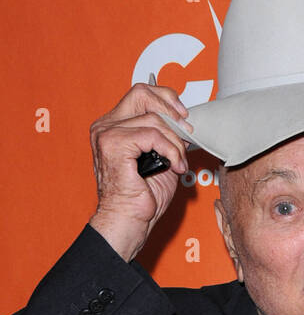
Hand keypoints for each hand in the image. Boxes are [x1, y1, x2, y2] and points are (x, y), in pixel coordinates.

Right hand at [88, 84, 192, 261]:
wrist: (129, 221)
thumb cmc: (142, 198)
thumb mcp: (162, 160)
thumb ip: (167, 138)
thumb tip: (184, 125)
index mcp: (114, 126)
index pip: (140, 95)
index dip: (166, 100)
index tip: (184, 118)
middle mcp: (106, 126)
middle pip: (142, 93)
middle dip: (170, 109)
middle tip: (186, 132)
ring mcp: (107, 133)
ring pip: (153, 119)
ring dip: (175, 142)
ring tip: (179, 163)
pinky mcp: (113, 143)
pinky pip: (152, 135)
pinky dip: (170, 150)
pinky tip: (174, 166)